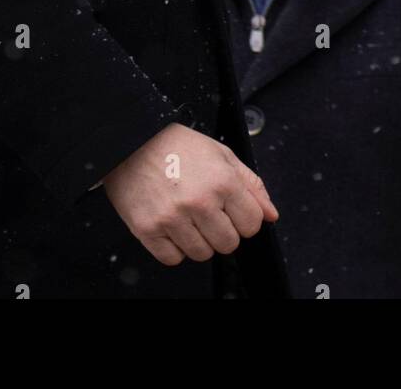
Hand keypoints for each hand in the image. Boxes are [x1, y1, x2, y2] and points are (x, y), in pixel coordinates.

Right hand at [101, 122, 278, 265]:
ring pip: (202, 254)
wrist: (130, 142)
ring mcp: (173, 218)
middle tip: (205, 211)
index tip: (230, 210)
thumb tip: (270, 214)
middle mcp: (199, 202)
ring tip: (185, 215)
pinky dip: (173, 247)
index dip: (244, 218)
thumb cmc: (175, 145)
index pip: (252, 224)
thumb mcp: (220, 154)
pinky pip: (172, 259)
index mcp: (222, 181)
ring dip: (197, 239)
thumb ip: (250, 184)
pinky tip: (169, 224)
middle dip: (221, 230)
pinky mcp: (148, 229)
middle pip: (229, 244)